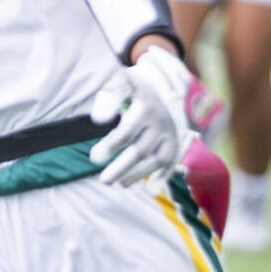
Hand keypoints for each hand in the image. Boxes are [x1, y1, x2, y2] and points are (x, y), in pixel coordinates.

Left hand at [89, 45, 191, 187]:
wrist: (167, 85)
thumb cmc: (136, 88)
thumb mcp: (123, 81)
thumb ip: (109, 95)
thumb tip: (98, 119)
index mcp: (145, 107)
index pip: (127, 131)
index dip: (110, 145)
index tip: (94, 158)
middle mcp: (160, 122)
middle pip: (140, 151)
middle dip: (121, 168)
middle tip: (104, 181)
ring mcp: (171, 134)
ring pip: (157, 160)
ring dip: (137, 175)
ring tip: (118, 183)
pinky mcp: (176, 144)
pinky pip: (172, 164)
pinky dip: (163, 178)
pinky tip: (151, 190)